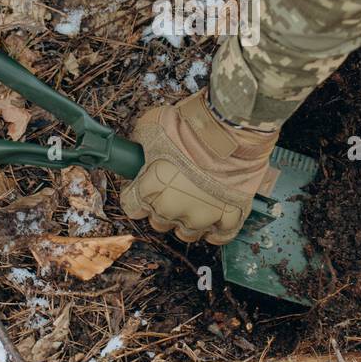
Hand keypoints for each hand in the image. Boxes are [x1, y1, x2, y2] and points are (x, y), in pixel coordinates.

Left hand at [119, 90, 278, 244]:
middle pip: (158, 221)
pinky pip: (220, 235)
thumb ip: (142, 144)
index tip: (142, 185)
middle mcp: (173, 209)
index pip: (132, 206)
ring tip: (194, 202)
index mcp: (150, 190)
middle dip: (162, 207)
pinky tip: (214, 222)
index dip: (137, 193)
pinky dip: (217, 231)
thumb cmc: (189, 127)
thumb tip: (140, 147)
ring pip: (187, 232)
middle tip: (171, 188)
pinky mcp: (229, 216)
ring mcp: (202, 216)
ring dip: (187, 220)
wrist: (228, 131)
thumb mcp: (152, 125)